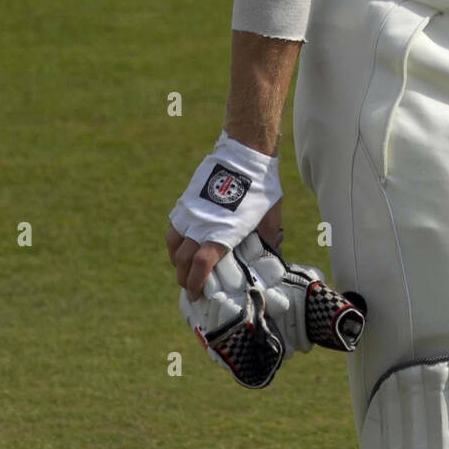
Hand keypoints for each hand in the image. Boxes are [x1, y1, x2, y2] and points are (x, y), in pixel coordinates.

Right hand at [166, 198, 283, 300]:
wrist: (245, 153)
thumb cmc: (262, 187)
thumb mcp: (270, 218)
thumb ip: (268, 240)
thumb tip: (274, 257)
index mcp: (222, 233)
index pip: (201, 266)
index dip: (196, 284)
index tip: (196, 295)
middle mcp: (201, 225)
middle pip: (182, 261)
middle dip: (184, 279)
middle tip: (190, 289)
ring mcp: (191, 212)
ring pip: (173, 245)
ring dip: (177, 262)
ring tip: (184, 270)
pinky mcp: (186, 201)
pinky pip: (173, 228)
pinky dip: (175, 242)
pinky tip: (182, 245)